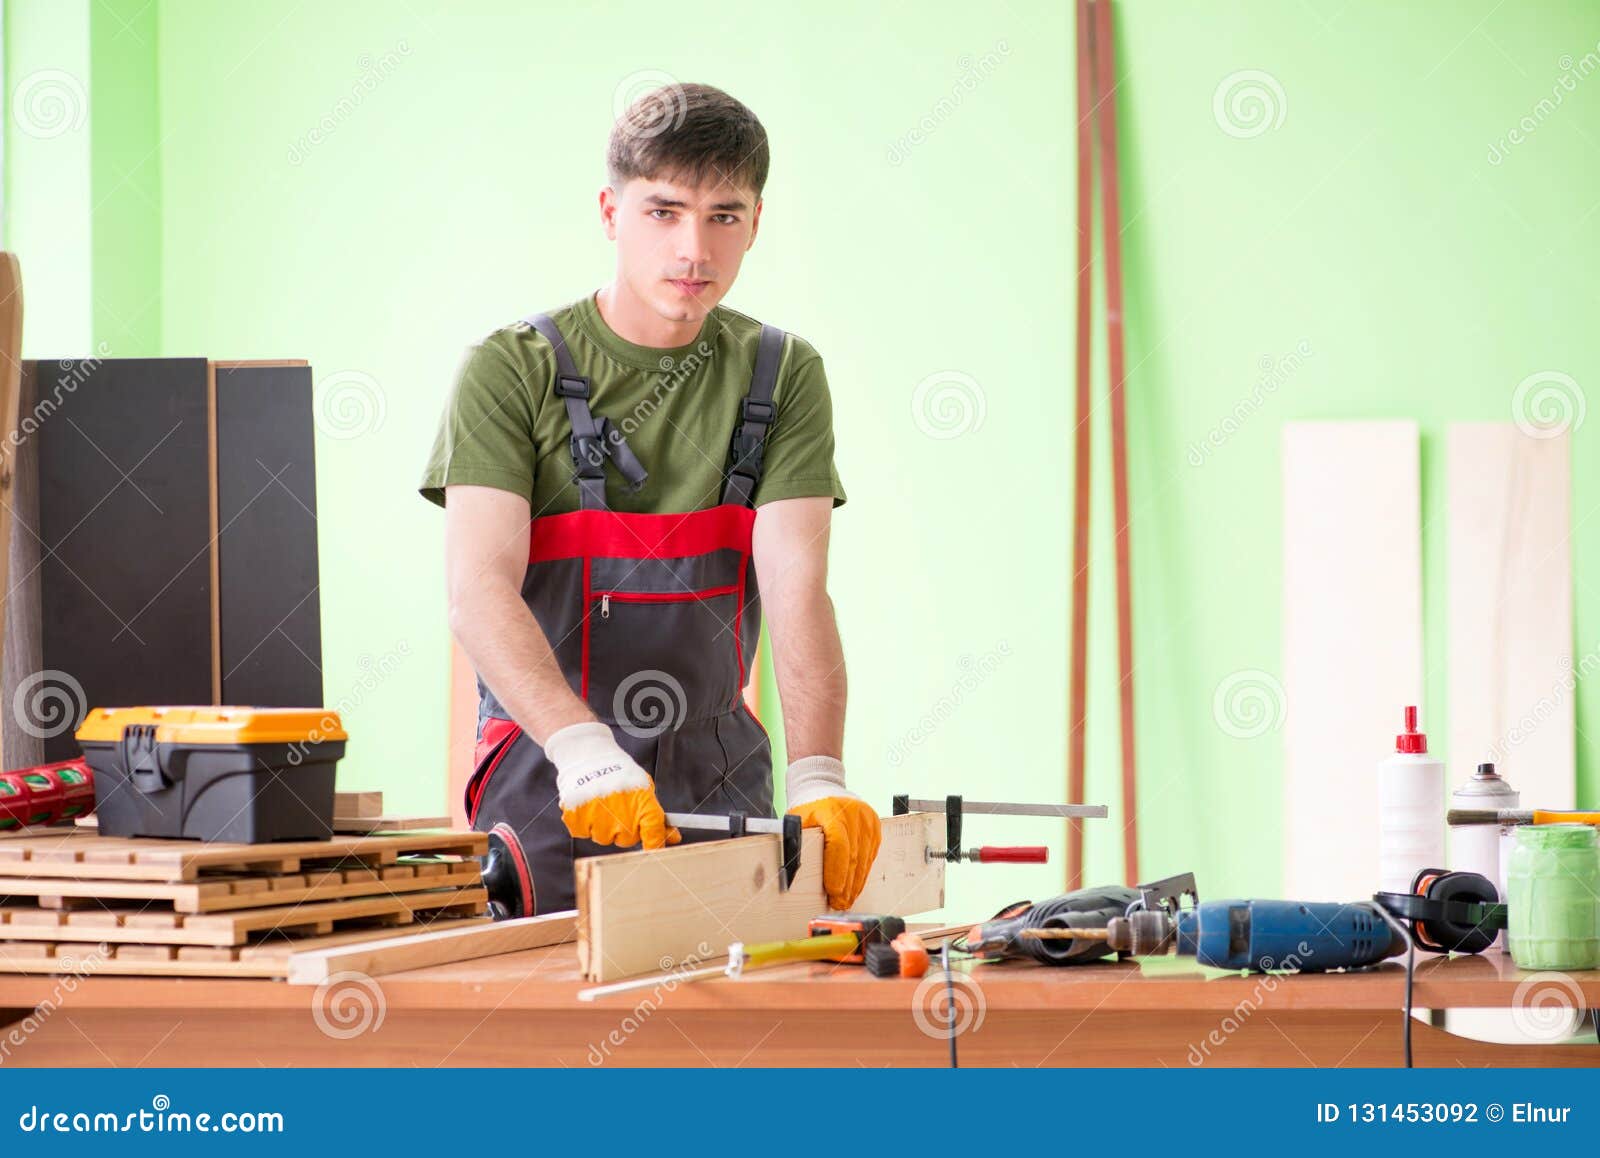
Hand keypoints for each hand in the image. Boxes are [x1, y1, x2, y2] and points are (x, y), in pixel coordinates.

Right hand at [545, 722, 680, 849]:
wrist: (587, 755)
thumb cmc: (620, 774)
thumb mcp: (643, 788)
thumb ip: (656, 816)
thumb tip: (674, 838)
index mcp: (642, 801)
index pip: (653, 831)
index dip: (655, 844)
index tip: (655, 850)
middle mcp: (621, 812)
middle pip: (626, 839)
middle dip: (624, 829)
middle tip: (618, 809)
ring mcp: (598, 816)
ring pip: (603, 838)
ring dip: (603, 826)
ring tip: (600, 803)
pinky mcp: (576, 818)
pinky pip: (584, 832)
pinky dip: (584, 822)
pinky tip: (587, 804)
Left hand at [785, 756, 881, 908]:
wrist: (823, 785)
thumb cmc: (808, 808)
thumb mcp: (797, 821)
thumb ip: (797, 842)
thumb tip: (790, 875)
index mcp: (831, 810)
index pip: (838, 844)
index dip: (837, 870)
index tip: (833, 891)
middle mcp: (853, 813)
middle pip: (853, 856)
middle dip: (846, 885)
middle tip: (839, 904)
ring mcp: (867, 819)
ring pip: (864, 859)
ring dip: (856, 883)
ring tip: (847, 900)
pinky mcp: (875, 826)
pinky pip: (871, 854)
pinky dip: (863, 872)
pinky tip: (855, 885)